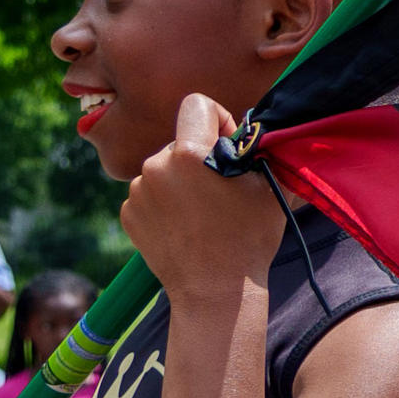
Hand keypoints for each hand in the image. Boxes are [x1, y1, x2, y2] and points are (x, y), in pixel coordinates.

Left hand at [121, 93, 284, 302]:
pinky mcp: (127, 213)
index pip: (197, 104)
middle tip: (222, 191)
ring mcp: (137, 192)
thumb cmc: (249, 240)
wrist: (215, 293)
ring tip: (203, 215)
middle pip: (181, 141)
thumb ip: (266, 151)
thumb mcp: (271, 189)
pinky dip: (166, 204)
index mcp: (190, 154)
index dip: (219, 120)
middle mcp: (155, 166)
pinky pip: (149, 194)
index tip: (230, 148)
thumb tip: (268, 132)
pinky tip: (186, 227)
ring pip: (164, 169)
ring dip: (182, 182)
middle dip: (201, 157)